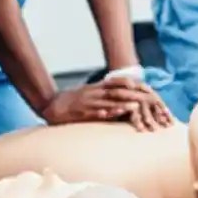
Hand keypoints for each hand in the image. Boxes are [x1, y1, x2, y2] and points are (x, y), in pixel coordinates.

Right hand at [40, 78, 172, 129]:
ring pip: (106, 102)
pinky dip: (101, 113)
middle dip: (130, 95)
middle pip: (114, 92)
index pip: (115, 82)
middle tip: (144, 99)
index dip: (128, 83)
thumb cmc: (74, 102)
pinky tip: (109, 114)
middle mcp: (93, 93)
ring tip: (133, 107)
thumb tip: (121, 96)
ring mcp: (87, 103)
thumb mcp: (89, 93)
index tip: (141, 85)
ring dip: (120, 104)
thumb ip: (104, 93)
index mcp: (96, 88)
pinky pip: (92, 113)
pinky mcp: (80, 113)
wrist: (53, 106)